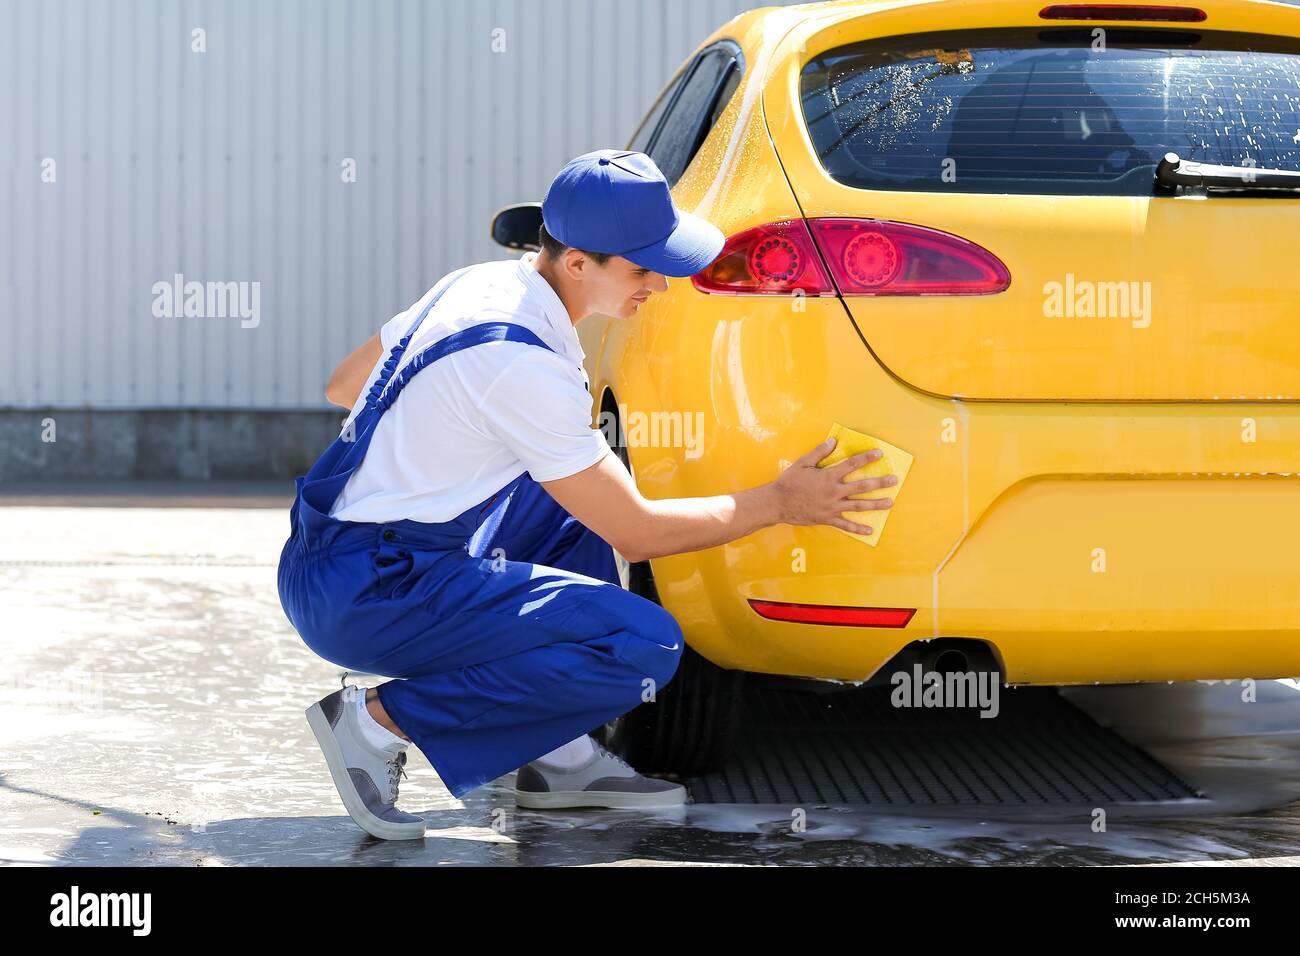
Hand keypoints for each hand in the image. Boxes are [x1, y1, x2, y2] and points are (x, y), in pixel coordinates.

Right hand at [771, 436, 896, 534]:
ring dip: (876, 504)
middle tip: (894, 480)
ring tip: (890, 502)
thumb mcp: (802, 463)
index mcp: (828, 476)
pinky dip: (858, 528)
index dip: (866, 458)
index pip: (851, 464)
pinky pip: (846, 525)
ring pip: (858, 505)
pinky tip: (870, 531)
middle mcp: (834, 492)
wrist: (778, 503)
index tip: (879, 454)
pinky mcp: (828, 519)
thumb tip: (833, 440)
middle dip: (879, 482)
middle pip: (862, 486)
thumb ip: (819, 452)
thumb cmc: (789, 482)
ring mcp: (832, 507)